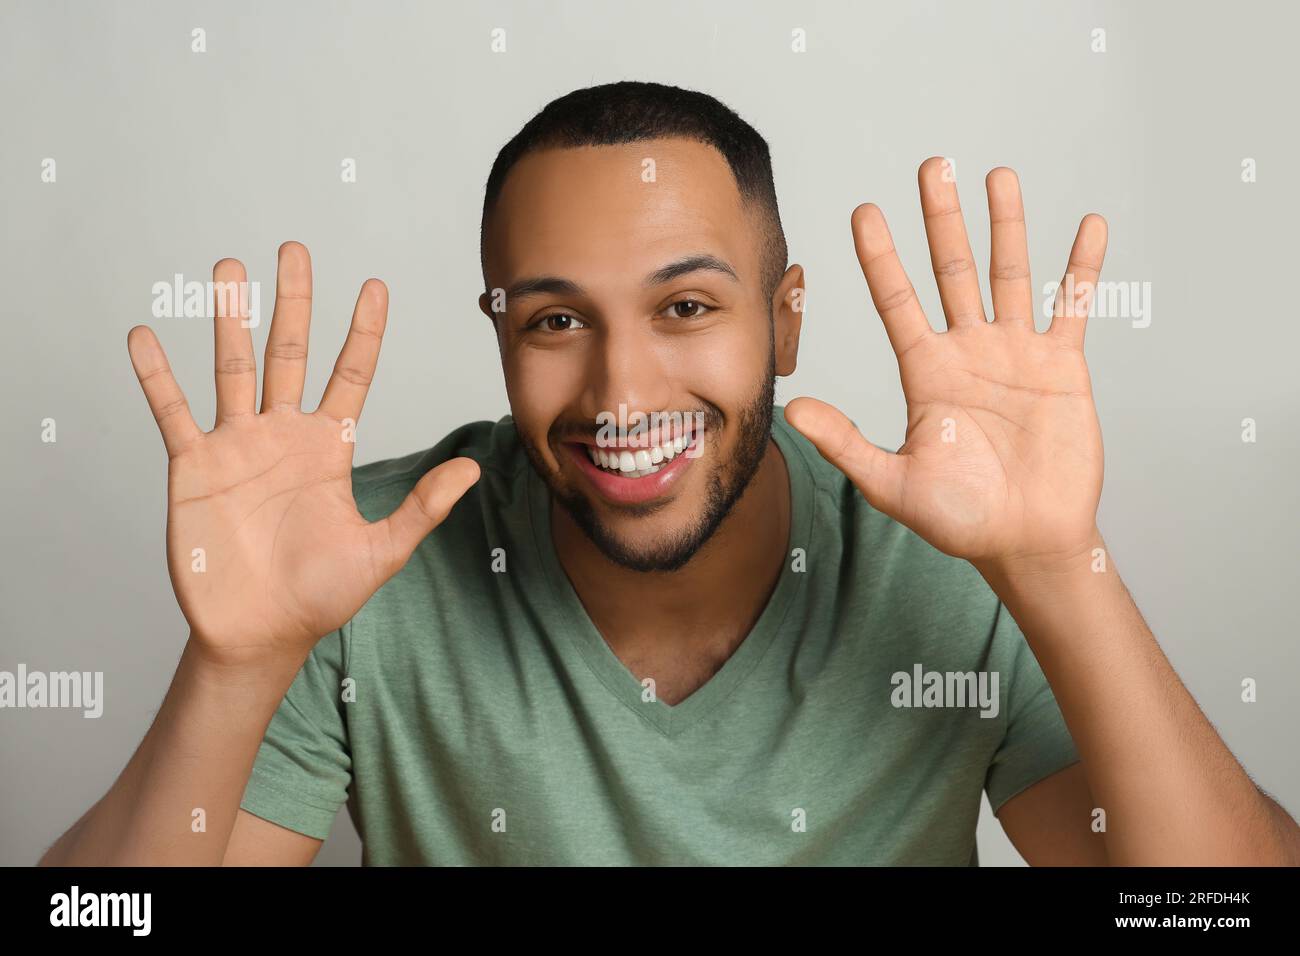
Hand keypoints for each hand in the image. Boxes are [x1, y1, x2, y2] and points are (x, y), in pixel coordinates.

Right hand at [127, 242, 479, 666]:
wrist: (261, 634)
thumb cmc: (321, 595)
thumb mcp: (383, 550)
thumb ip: (423, 506)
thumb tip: (473, 469)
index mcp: (330, 449)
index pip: (351, 375)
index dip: (364, 332)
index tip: (375, 286)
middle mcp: (283, 436)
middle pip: (290, 354)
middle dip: (294, 302)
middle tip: (294, 249)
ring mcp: (237, 447)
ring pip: (232, 368)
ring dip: (228, 318)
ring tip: (227, 269)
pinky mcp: (193, 468)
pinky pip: (173, 413)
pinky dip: (158, 377)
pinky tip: (146, 336)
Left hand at [786, 158, 1107, 571]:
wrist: (1027, 541)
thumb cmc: (960, 519)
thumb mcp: (892, 482)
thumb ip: (846, 443)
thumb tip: (793, 411)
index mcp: (926, 372)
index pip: (896, 300)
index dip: (879, 257)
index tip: (863, 211)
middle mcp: (967, 352)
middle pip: (950, 270)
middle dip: (941, 219)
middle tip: (932, 165)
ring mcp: (1015, 354)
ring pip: (1009, 274)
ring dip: (1005, 225)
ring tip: (997, 175)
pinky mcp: (1062, 367)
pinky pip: (1073, 306)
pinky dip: (1081, 267)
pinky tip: (1087, 224)